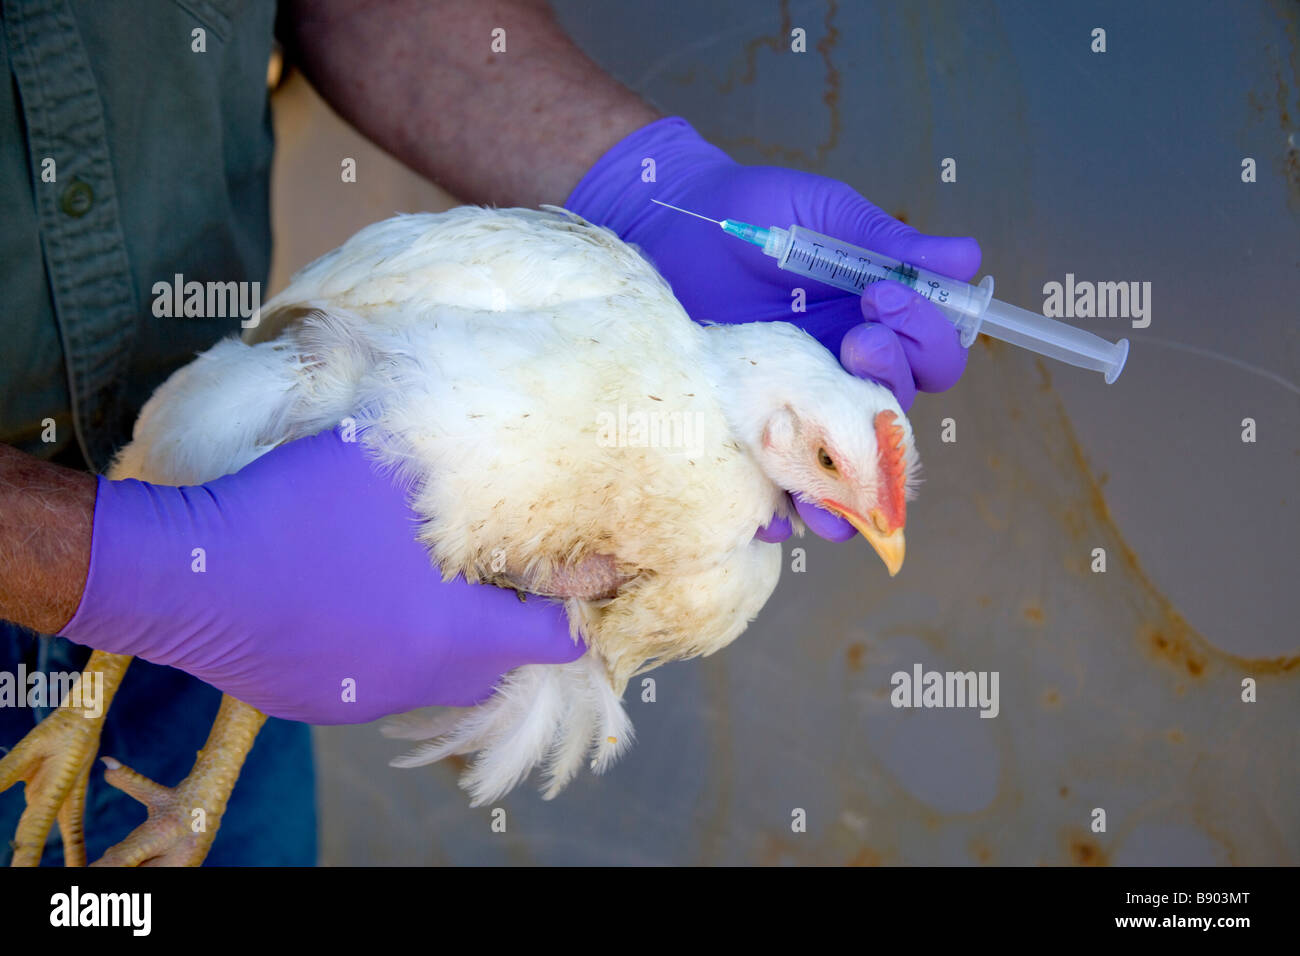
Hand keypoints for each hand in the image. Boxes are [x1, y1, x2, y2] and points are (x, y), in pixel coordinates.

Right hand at [59, 428, 582, 723]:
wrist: (184, 572)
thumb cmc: (297, 511)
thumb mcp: (389, 466)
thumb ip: (460, 470)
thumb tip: (508, 458)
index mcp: (454, 632)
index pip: (553, 641)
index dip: (571, 607)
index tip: (571, 575)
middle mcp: (418, 678)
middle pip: (498, 667)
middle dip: (511, 627)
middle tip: (497, 574)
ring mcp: (364, 698)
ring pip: (436, 677)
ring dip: (448, 639)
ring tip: (422, 582)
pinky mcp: (316, 703)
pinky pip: (379, 682)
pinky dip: (388, 648)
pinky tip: (356, 599)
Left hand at [568, 117, 980, 541]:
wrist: (672, 226)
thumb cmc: (753, 213)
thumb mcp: (824, 215)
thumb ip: (886, 241)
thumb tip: (965, 256)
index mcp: (879, 326)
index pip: (934, 358)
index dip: (925, 335)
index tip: (882, 294)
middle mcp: (846, 376)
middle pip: (899, 415)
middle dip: (889, 382)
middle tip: (856, 338)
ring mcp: (799, 408)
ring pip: (849, 468)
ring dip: (852, 474)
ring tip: (835, 457)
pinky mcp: (752, 430)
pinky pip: (779, 488)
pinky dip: (785, 510)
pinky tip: (778, 511)